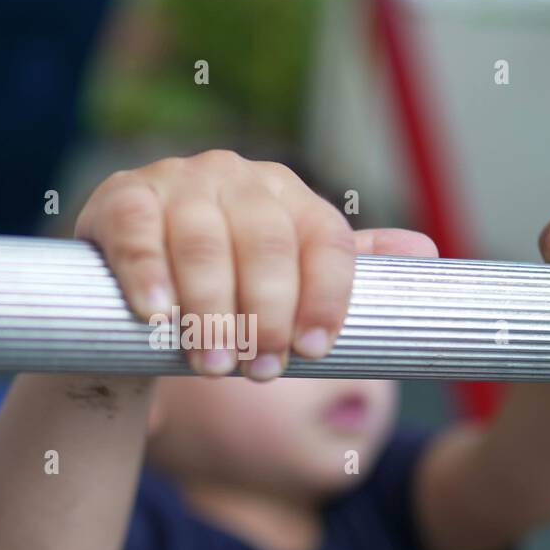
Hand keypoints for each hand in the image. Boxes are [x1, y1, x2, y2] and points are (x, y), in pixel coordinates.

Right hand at [76, 150, 435, 379]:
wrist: (132, 282)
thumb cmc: (221, 283)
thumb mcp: (283, 277)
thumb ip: (339, 269)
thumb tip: (427, 252)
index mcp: (289, 195)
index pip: (325, 239)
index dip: (326, 296)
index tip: (316, 352)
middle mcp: (238, 176)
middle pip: (267, 243)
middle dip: (266, 314)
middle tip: (258, 372)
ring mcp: (178, 181)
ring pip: (203, 241)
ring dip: (209, 308)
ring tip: (211, 364)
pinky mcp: (122, 197)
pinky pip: (138, 232)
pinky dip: (148, 275)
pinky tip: (158, 316)